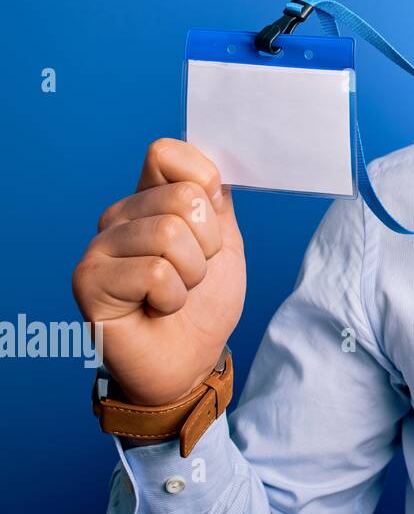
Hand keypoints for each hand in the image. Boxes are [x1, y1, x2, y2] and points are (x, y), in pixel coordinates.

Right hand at [73, 139, 245, 405]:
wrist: (190, 360)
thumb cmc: (205, 303)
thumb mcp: (225, 243)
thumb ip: (217, 201)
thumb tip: (210, 165)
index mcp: (149, 198)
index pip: (167, 153)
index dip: (204, 184)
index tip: (211, 224)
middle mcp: (119, 216)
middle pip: (182, 197)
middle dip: (208, 243)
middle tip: (193, 272)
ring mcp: (100, 247)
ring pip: (170, 234)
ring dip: (192, 273)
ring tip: (175, 292)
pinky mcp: (89, 281)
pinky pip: (155, 272)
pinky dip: (173, 298)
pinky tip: (156, 309)